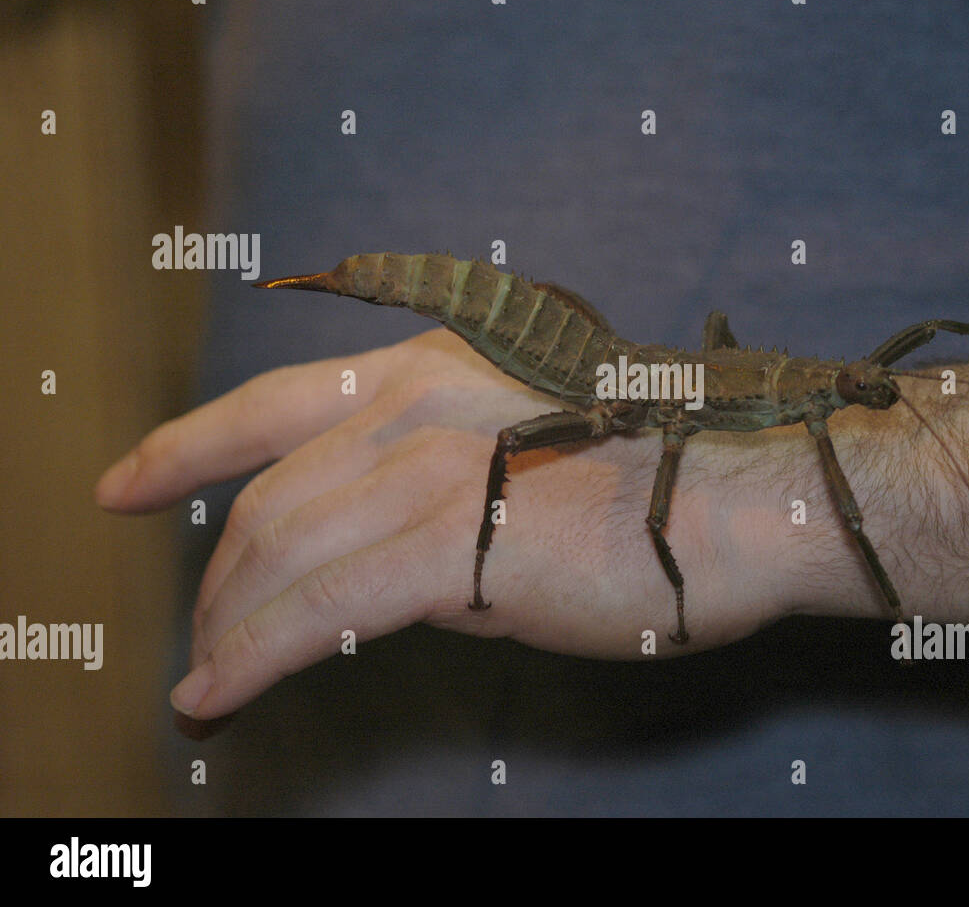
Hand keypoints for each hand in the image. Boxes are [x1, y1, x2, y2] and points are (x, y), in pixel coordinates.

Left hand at [95, 329, 815, 719]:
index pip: (277, 404)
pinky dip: (252, 656)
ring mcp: (427, 466)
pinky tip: (219, 694)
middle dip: (216, 572)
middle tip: (201, 626)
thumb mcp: (536, 448)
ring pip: (278, 552)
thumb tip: (391, 557)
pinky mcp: (446, 542)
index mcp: (436, 368)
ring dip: (226, 622)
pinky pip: (316, 610)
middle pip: (267, 495)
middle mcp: (416, 402)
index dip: (186, 446)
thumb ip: (449, 484)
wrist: (746, 496)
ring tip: (202, 676)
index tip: (127, 483)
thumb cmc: (664, 480)